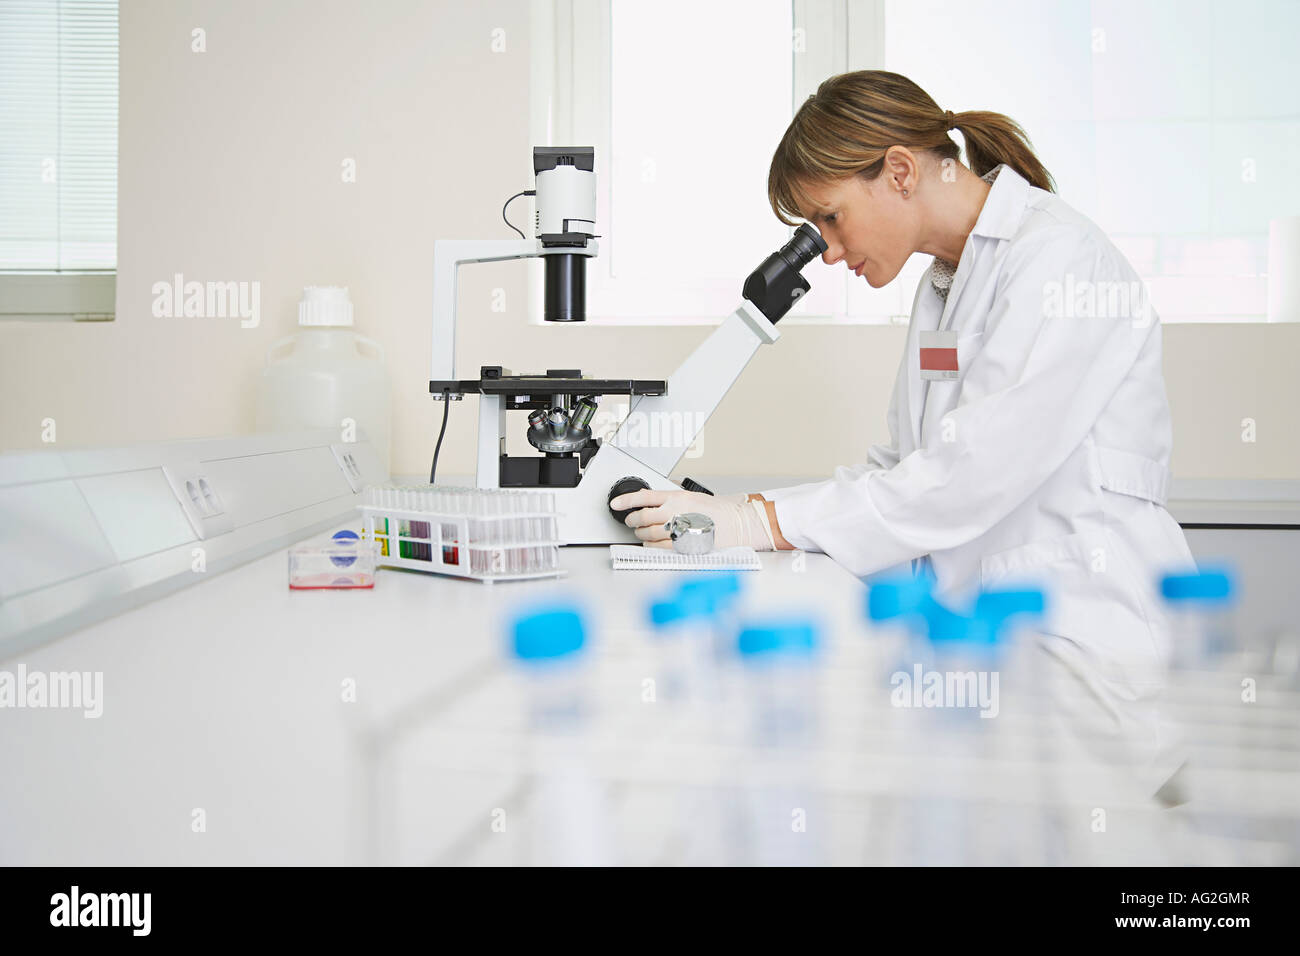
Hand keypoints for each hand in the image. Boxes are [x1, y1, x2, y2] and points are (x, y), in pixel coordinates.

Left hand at [609, 489, 776, 549]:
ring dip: (640, 533)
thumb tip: (649, 497)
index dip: (626, 501)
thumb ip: (670, 498)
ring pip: (648, 533)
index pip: (644, 496)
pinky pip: (658, 547)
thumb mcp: (693, 497)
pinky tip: (652, 542)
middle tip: (631, 521)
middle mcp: (677, 512)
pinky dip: (651, 545)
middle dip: (632, 520)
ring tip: (642, 532)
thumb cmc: (720, 512)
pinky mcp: (684, 546)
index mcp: (678, 498)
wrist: (738, 525)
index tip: (615, 504)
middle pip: (643, 516)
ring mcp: (680, 530)